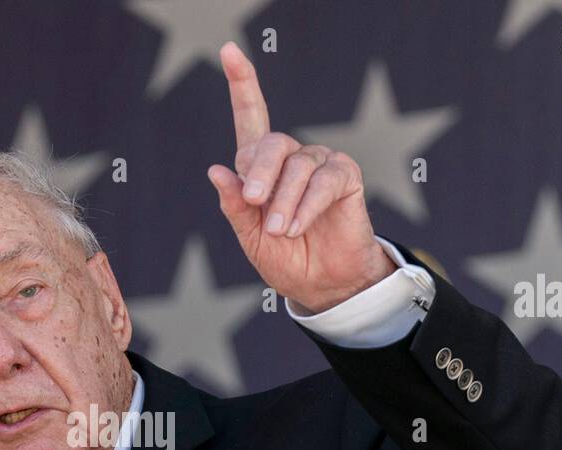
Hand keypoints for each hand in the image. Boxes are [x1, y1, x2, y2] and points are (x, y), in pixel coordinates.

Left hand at [207, 42, 393, 313]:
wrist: (322, 285)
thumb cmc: (286, 259)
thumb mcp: (249, 237)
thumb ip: (235, 205)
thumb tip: (217, 170)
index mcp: (262, 168)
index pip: (251, 119)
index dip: (242, 85)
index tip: (229, 52)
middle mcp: (291, 158)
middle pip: (271, 143)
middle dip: (259, 173)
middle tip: (254, 203)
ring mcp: (320, 163)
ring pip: (296, 166)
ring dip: (283, 201)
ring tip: (279, 230)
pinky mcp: (345, 176)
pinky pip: (323, 180)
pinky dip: (306, 205)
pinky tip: (295, 227)